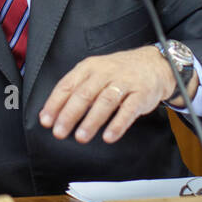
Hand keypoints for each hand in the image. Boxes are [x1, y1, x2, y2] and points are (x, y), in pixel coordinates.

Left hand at [38, 46, 196, 144]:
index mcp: (90, 67)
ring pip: (105, 101)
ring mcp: (124, 82)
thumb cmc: (119, 72)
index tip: (46, 121)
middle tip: (59, 132)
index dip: (55, 104)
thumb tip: (54, 114)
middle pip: (84, 94)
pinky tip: (109, 136)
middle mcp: (106, 72)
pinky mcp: (141, 94)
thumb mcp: (96, 72)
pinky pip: (129, 110)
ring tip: (81, 137)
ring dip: (91, 121)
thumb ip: (77, 89)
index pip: (68, 85)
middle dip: (69, 114)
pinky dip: (118, 124)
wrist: (155, 64)